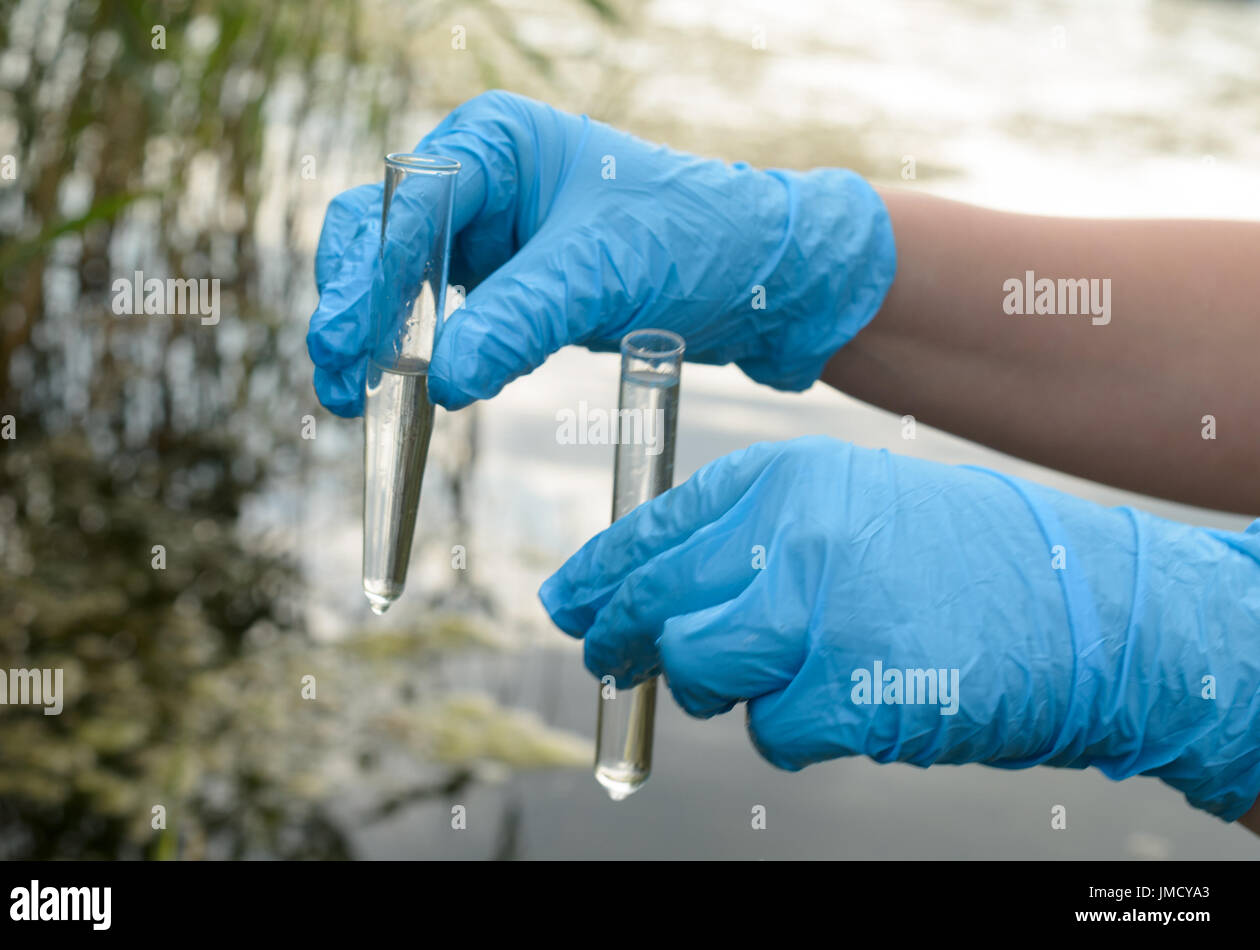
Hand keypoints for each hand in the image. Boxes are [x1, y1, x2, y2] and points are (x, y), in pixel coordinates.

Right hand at [307, 90, 894, 415]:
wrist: (763, 277)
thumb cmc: (694, 237)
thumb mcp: (601, 270)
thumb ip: (520, 319)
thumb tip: (444, 382)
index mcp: (497, 142)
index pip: (405, 205)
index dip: (370, 277)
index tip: (349, 343)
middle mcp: (483, 182)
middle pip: (381, 237)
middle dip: (354, 306)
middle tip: (338, 379)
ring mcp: (493, 238)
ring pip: (403, 283)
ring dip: (375, 338)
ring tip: (351, 400)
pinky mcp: (510, 287)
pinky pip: (446, 319)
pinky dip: (422, 355)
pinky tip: (412, 394)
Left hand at [539, 436, 1259, 820]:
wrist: (1083, 605)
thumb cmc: (956, 558)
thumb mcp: (848, 508)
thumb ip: (751, 541)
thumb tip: (645, 595)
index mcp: (786, 477)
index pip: (656, 528)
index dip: (600, 574)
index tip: (569, 603)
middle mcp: (793, 535)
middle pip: (658, 604)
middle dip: (620, 641)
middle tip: (609, 662)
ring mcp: (820, 613)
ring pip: (701, 672)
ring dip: (724, 689)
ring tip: (790, 669)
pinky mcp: (850, 693)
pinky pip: (773, 732)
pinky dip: (798, 731)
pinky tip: (852, 700)